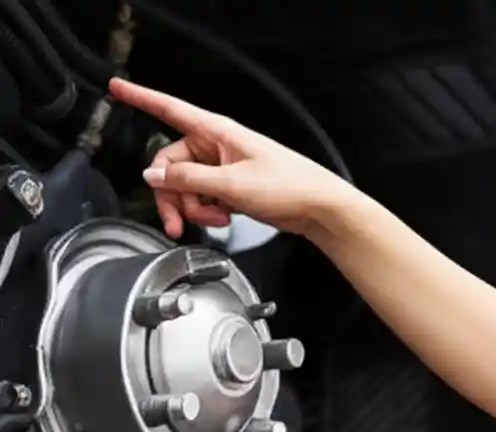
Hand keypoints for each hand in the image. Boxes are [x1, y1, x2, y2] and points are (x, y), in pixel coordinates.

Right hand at [107, 77, 358, 238]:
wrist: (319, 208)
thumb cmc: (289, 186)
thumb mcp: (232, 185)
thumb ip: (189, 180)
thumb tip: (153, 176)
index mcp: (217, 132)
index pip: (169, 109)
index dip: (140, 97)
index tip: (116, 88)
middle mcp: (216, 146)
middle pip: (170, 165)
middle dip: (172, 194)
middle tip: (178, 220)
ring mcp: (222, 167)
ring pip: (184, 185)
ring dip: (193, 207)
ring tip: (216, 219)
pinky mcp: (230, 186)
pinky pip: (202, 197)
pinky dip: (207, 211)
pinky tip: (224, 218)